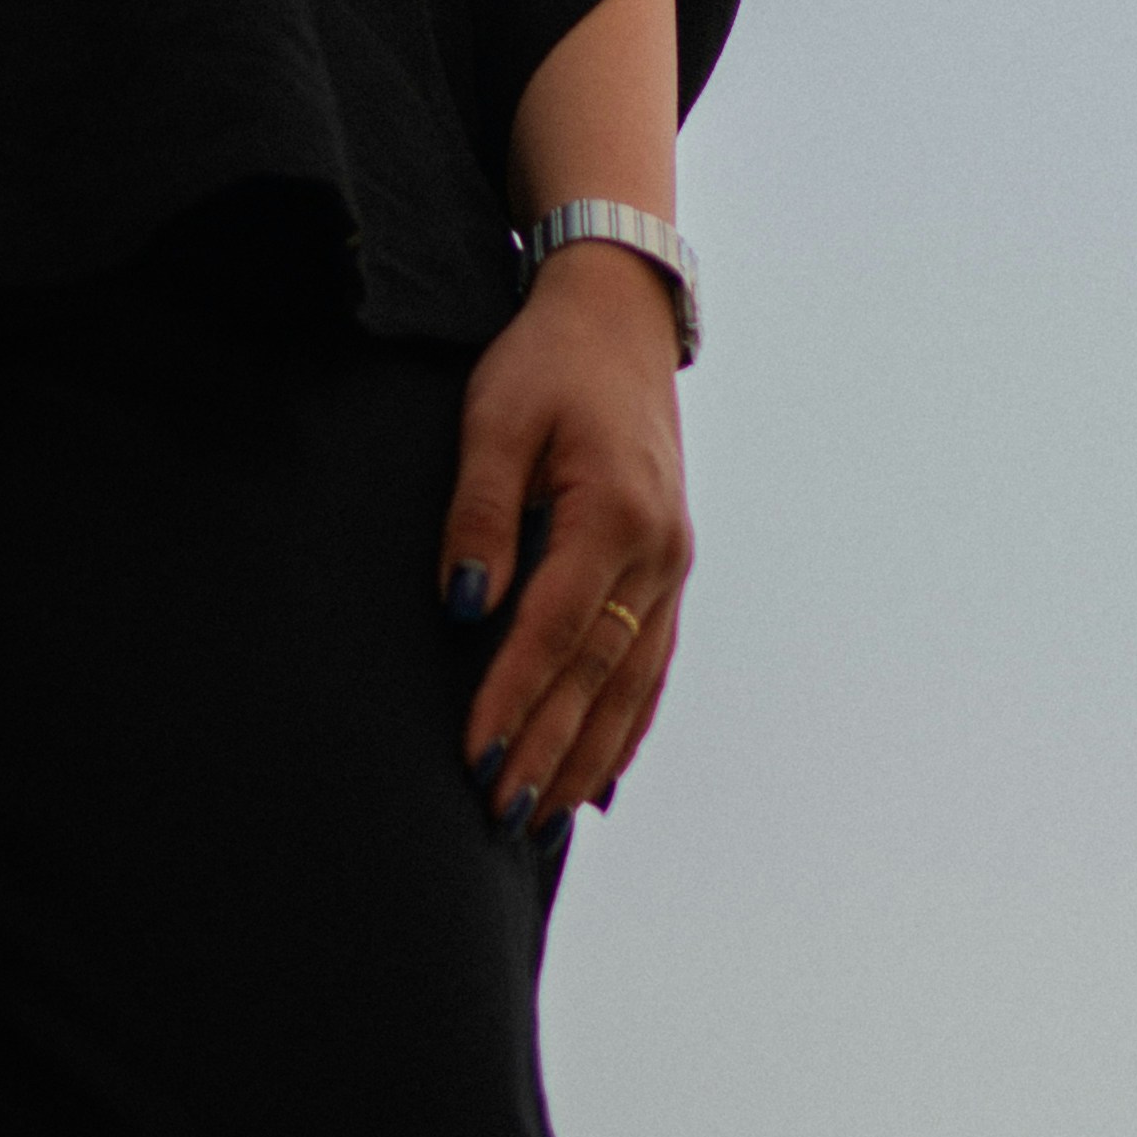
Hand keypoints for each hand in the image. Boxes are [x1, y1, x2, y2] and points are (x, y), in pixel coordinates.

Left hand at [439, 241, 691, 828]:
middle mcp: (658, 552)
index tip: (474, 756)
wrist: (618, 320)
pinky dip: (626, 725)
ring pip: (634, 683)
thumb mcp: (495, 418)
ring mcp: (672, 565)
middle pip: (599, 674)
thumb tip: (464, 604)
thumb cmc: (545, 365)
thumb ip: (478, 511)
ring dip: (590, 755)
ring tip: (545, 817)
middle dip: (549, 749)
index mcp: (615, 515)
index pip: (555, 631)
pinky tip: (601, 777)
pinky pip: (653, 665)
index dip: (513, 699)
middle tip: (501, 813)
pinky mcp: (669, 569)